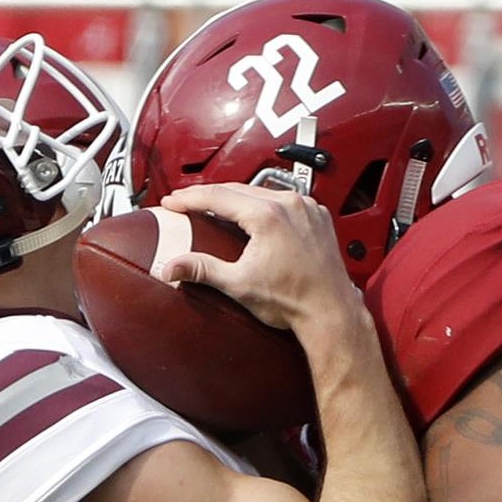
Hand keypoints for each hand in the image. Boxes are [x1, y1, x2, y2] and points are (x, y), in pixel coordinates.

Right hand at [158, 182, 365, 342]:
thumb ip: (202, 270)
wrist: (330, 312)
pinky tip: (254, 214)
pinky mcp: (318, 216)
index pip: (217, 196)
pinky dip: (265, 204)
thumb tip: (171, 267)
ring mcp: (306, 208)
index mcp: (267, 216)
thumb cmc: (294, 301)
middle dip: (209, 195)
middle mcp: (289, 205)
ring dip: (237, 198)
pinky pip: (285, 200)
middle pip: (238, 189)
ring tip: (216, 207)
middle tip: (188, 203)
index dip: (189, 198)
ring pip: (261, 191)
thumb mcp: (239, 284)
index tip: (173, 201)